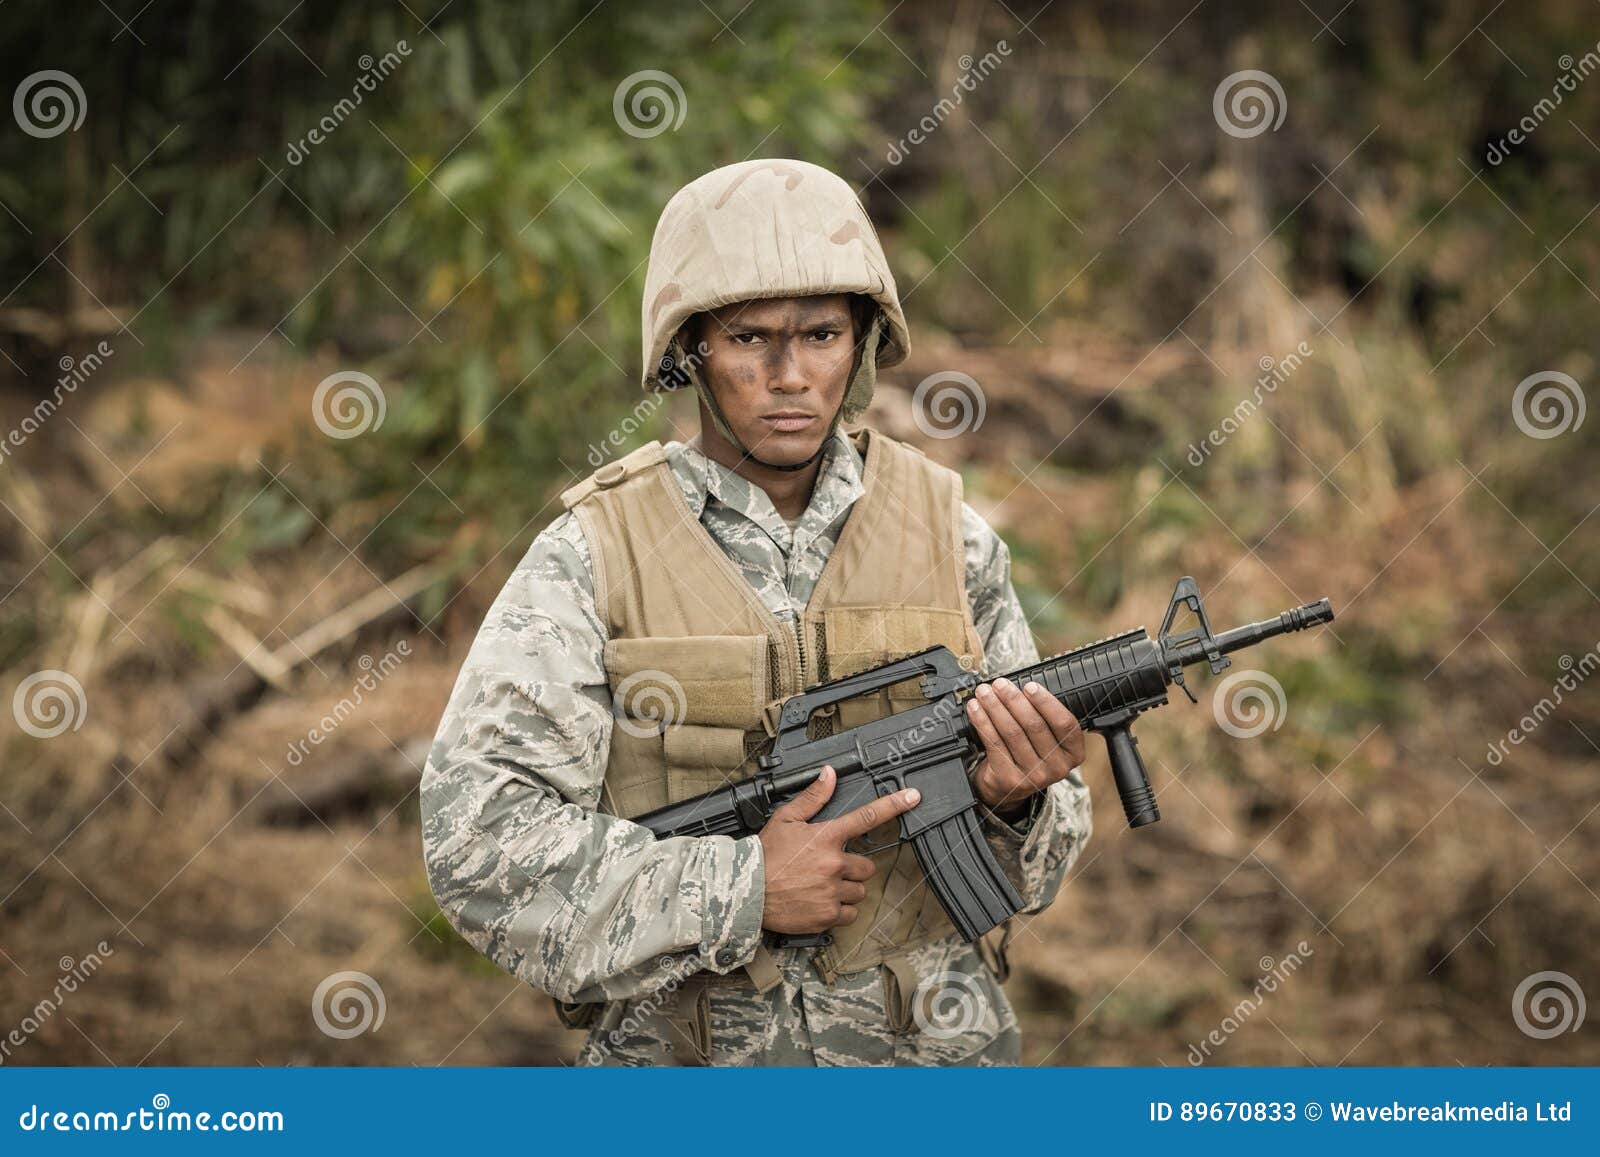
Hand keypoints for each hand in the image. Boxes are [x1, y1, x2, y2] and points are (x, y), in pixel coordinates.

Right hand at [757, 765, 920, 934]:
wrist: (745, 893)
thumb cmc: (763, 855)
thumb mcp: (785, 819)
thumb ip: (812, 798)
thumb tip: (829, 774)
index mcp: (826, 837)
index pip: (866, 817)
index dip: (894, 805)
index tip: (913, 797)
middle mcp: (834, 863)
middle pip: (867, 866)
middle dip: (854, 868)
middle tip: (831, 869)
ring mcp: (832, 891)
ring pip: (859, 891)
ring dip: (847, 890)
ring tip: (821, 887)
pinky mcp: (828, 915)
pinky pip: (850, 914)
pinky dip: (840, 910)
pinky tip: (821, 903)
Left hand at [966, 677, 1085, 816]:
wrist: (1010, 786)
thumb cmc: (1030, 752)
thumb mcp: (1047, 738)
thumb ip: (1042, 716)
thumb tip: (1018, 688)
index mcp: (1073, 753)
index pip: (1065, 723)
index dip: (1046, 702)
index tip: (1030, 686)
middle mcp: (1057, 767)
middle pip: (1034, 725)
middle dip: (1013, 700)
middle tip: (1000, 684)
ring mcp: (1034, 776)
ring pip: (1012, 732)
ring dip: (995, 707)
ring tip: (984, 692)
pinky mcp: (1010, 778)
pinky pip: (994, 743)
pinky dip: (982, 721)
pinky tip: (976, 709)